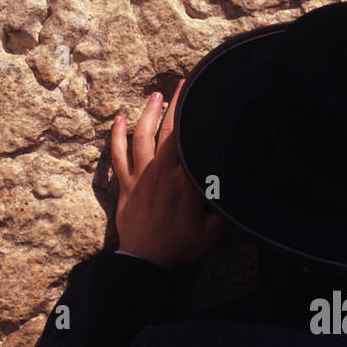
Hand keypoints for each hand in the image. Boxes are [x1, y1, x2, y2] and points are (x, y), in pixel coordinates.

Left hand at [110, 79, 222, 268]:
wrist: (146, 261)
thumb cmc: (181, 246)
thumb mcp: (213, 229)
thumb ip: (221, 204)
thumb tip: (230, 184)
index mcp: (185, 180)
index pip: (190, 141)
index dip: (197, 120)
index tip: (204, 100)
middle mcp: (161, 171)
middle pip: (168, 131)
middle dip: (176, 105)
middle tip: (183, 85)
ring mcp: (140, 176)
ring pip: (142, 136)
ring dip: (148, 113)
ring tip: (156, 95)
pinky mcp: (125, 185)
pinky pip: (118, 155)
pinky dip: (117, 136)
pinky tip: (119, 119)